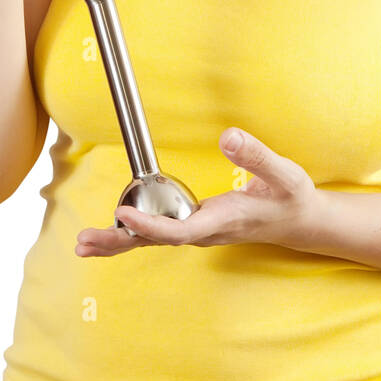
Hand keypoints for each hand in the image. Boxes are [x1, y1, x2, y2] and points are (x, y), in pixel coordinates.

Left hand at [75, 128, 322, 256]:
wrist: (298, 222)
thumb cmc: (290, 198)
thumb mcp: (284, 174)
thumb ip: (257, 155)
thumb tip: (228, 136)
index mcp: (222, 220)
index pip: (180, 230)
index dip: (151, 226)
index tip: (125, 214)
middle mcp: (204, 231)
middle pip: (156, 242)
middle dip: (121, 242)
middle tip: (85, 241)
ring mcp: (197, 232)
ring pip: (152, 241)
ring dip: (118, 241)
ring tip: (83, 243)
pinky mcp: (192, 226)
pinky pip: (156, 234)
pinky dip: (130, 234)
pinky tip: (107, 235)